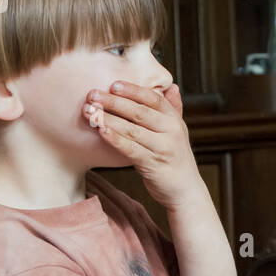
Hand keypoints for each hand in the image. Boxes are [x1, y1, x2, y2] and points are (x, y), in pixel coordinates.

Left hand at [84, 80, 200, 208]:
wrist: (186, 190)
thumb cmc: (176, 158)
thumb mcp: (178, 131)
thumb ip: (174, 108)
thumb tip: (171, 86)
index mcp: (175, 120)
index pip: (153, 99)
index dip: (133, 90)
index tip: (113, 84)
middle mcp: (171, 131)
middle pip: (139, 112)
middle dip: (114, 102)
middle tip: (92, 94)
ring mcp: (162, 148)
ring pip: (132, 129)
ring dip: (108, 119)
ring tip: (90, 112)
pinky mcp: (153, 164)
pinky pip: (130, 149)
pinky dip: (115, 139)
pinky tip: (101, 131)